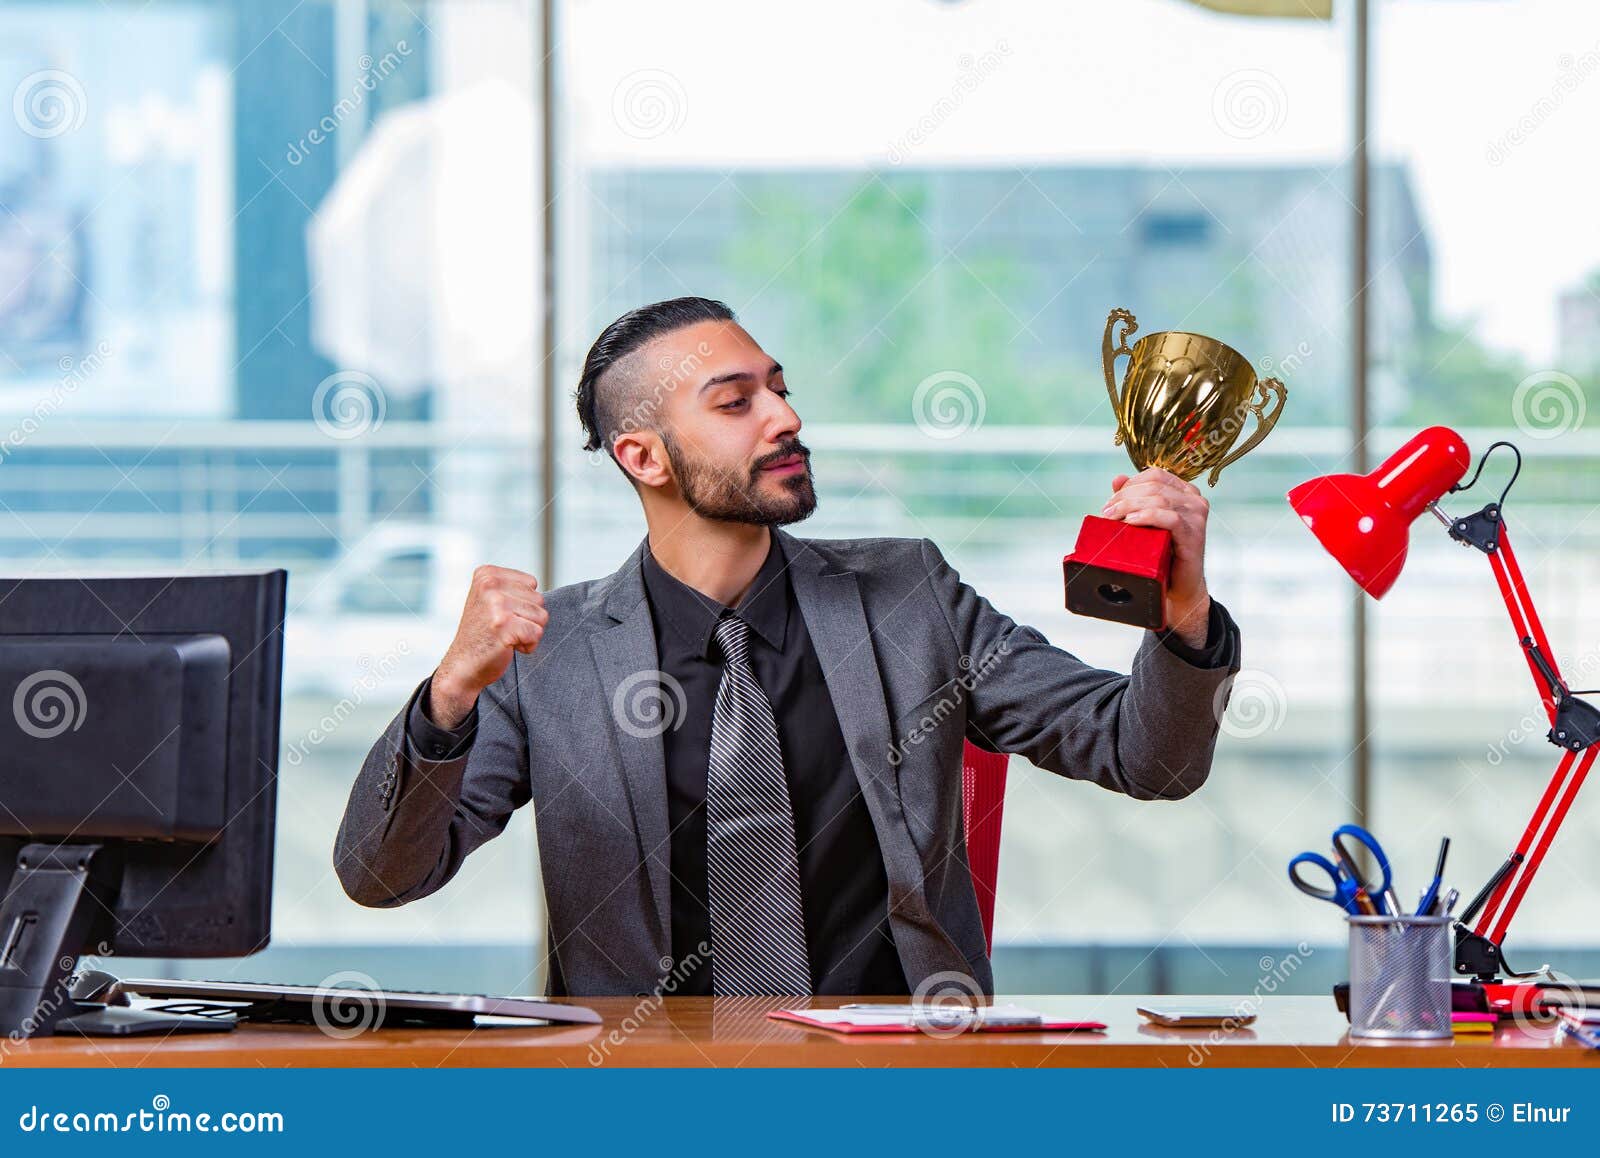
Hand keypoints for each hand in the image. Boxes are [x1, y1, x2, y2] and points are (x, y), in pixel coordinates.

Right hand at [430, 565, 546, 727]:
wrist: (462, 665)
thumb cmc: (481, 634)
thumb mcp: (489, 599)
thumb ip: (511, 587)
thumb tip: (536, 584)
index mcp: (486, 574)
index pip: (531, 583)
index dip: (522, 603)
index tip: (500, 615)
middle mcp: (489, 585)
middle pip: (539, 599)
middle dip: (527, 618)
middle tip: (503, 628)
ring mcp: (496, 604)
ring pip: (541, 616)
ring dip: (528, 632)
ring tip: (504, 636)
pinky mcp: (504, 625)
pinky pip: (537, 633)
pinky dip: (527, 645)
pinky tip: (507, 646)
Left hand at [1099, 467, 1211, 644]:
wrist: (1179, 585)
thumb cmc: (1162, 552)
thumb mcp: (1146, 522)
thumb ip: (1134, 498)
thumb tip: (1117, 478)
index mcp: (1185, 492)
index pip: (1154, 475)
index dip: (1129, 485)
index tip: (1110, 503)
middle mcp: (1195, 500)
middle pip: (1154, 486)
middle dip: (1124, 497)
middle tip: (1106, 513)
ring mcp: (1197, 516)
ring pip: (1159, 499)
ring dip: (1129, 506)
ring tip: (1112, 519)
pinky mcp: (1195, 534)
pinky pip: (1171, 518)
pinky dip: (1147, 517)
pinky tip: (1130, 522)